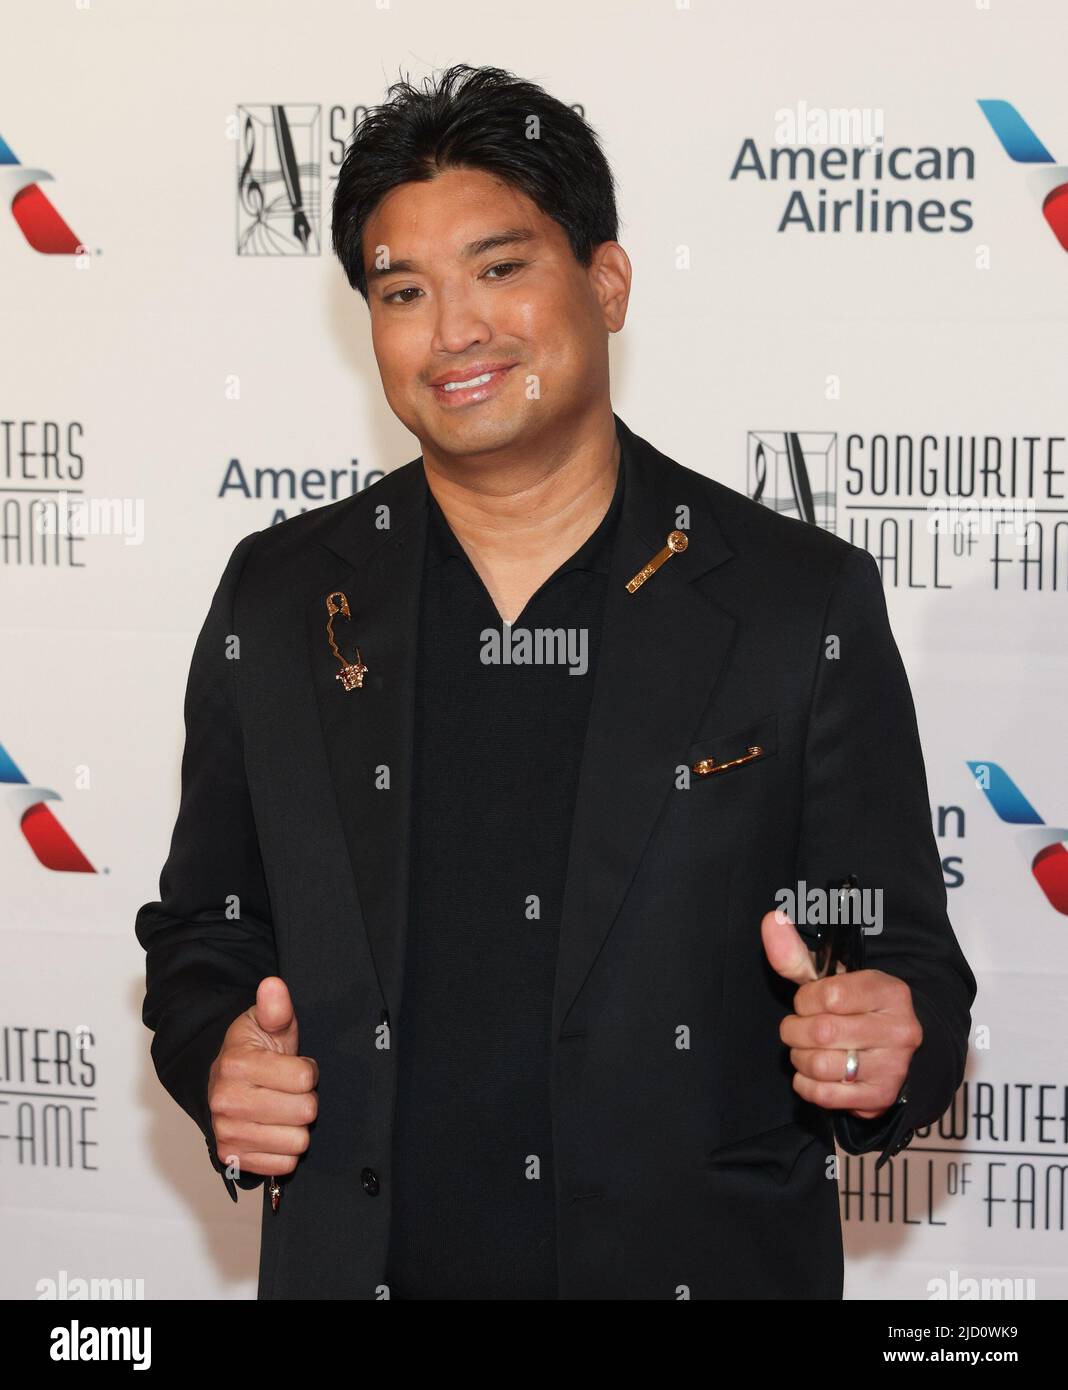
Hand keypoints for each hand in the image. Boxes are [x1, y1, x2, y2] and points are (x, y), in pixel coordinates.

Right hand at [207, 976, 318, 1177]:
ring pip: (297, 1142)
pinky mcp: (232, 1159)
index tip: (294, 1066)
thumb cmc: (251, 1052)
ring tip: (281, 1110)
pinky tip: (274, 1131)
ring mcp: (228, 1133)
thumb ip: (276, 1007)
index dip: (308, 1071)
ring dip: (296, 1127)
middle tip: (289, 1091)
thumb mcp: (265, 1024)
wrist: (222, 1082)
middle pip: (305, 1112)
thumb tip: (273, 985)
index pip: (305, 1079)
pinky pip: (284, 1165)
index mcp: (236, 1065)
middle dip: (305, 1100)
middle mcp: (226, 1101)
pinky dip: (285, 1150)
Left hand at [760, 908, 921, 1120]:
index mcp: (890, 991)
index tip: (807, 1003)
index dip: (805, 1001)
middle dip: (795, 1030)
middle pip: (822, 1032)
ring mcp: (894, 1067)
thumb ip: (795, 953)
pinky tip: (814, 1072)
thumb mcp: (830, 978)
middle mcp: (900, 1030)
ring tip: (806, 1049)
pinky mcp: (881, 1098)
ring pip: (821, 1066)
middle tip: (798, 1028)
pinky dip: (807, 1084)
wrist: (893, 1049)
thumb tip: (770, 920)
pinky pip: (825, 1095)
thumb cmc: (854, 1008)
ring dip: (800, 1058)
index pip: (829, 995)